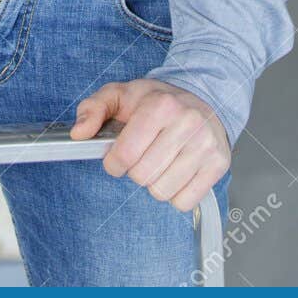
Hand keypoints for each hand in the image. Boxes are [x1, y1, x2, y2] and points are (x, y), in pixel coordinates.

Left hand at [70, 77, 229, 211]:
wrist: (202, 98)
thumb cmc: (157, 101)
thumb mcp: (120, 95)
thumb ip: (93, 109)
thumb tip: (79, 133)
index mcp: (161, 105)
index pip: (125, 155)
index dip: (114, 162)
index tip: (117, 156)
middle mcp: (187, 122)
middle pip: (142, 176)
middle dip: (135, 170)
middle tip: (144, 153)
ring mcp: (206, 144)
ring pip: (162, 192)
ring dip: (155, 182)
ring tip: (161, 161)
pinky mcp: (218, 163)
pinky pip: (184, 202)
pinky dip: (175, 193)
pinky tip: (177, 171)